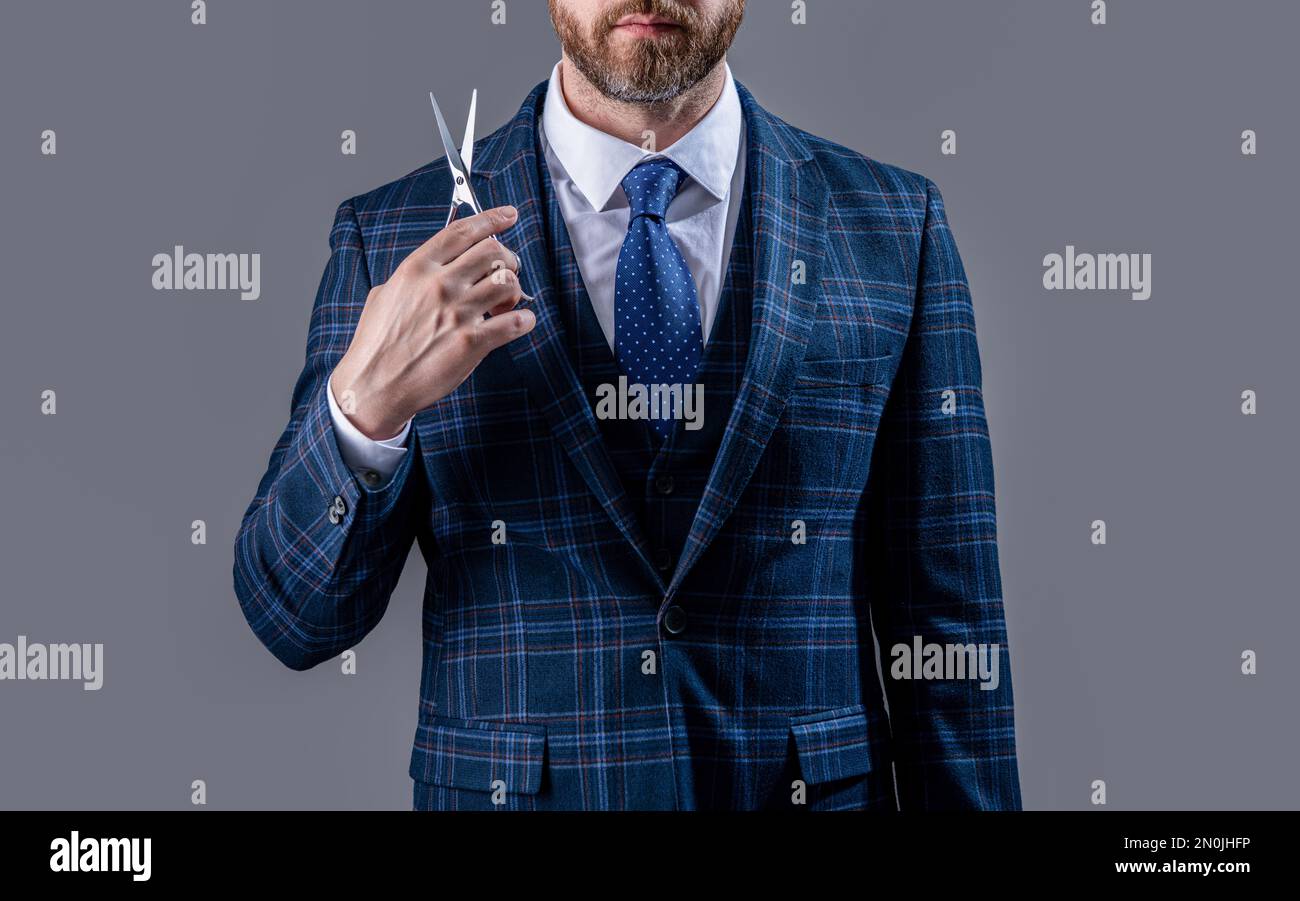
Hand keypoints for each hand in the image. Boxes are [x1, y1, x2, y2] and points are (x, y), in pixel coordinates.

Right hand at [329, 205, 535, 439]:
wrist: (373, 385)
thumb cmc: (377, 345)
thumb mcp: (384, 295)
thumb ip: (412, 278)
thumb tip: (431, 270)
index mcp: (417, 268)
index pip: (462, 231)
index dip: (491, 219)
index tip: (508, 215)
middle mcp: (439, 285)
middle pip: (493, 251)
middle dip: (508, 258)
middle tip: (508, 272)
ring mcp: (457, 313)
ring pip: (508, 282)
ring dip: (515, 291)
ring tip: (505, 304)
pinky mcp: (471, 343)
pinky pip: (515, 322)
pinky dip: (524, 321)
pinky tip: (518, 324)